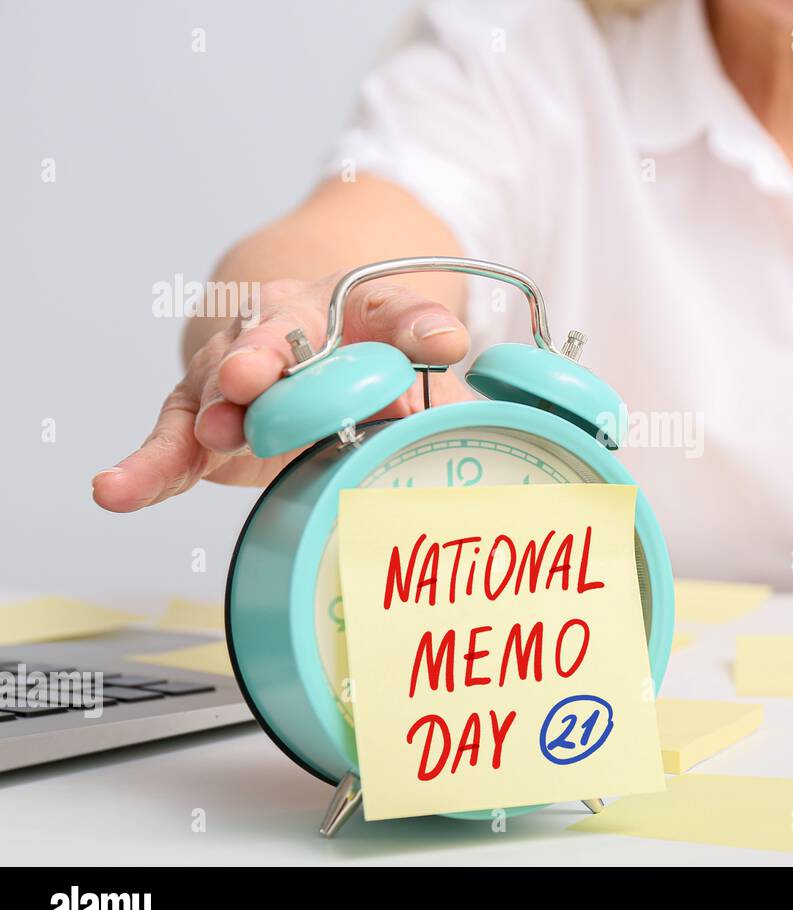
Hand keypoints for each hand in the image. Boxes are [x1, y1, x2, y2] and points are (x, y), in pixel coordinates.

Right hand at [93, 273, 472, 511]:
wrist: (302, 348)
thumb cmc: (369, 362)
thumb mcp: (415, 376)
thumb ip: (436, 391)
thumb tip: (440, 414)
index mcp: (358, 306)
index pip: (395, 309)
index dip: (417, 327)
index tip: (442, 343)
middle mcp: (288, 322)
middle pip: (280, 334)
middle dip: (267, 356)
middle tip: (257, 378)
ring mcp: (236, 363)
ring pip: (220, 382)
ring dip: (218, 409)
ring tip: (220, 432)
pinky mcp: (200, 412)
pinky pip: (175, 440)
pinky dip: (147, 467)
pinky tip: (117, 488)